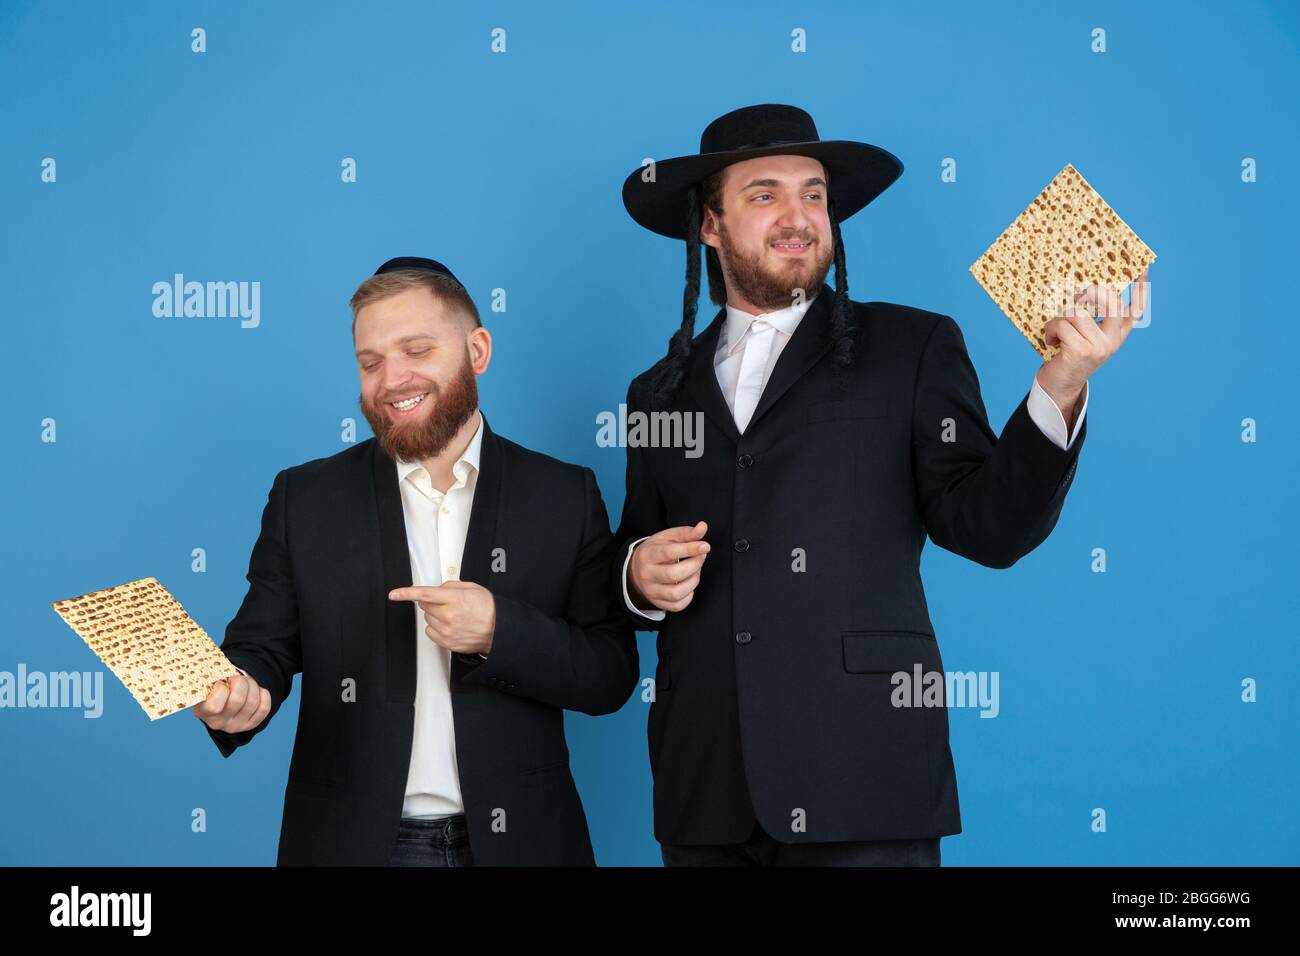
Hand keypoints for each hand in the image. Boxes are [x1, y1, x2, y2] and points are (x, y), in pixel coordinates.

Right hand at [193, 673, 270, 733]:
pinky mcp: (251, 724)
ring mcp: (236, 726)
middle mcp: (218, 723)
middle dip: (240, 681)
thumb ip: (210, 677)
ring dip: (252, 685)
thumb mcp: (207, 681)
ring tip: (245, 682)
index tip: (220, 682)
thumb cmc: (213, 686)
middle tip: (235, 678)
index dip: (220, 689)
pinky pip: (264, 708)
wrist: (222, 698)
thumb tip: (217, 665)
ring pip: (253, 702)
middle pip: (238, 700)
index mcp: (203, 712)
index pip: (214, 706)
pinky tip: (254, 691)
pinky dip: (262, 694)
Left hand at [388, 581, 495, 655]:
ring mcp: (446, 630)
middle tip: (448, 604)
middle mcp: (449, 615)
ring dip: (435, 615)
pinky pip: (430, 631)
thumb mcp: (472, 588)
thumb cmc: (488, 609)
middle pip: (425, 606)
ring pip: (427, 618)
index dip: (406, 593)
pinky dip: (436, 627)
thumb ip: (451, 586)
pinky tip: (450, 625)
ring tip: (453, 616)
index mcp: (455, 599)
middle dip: (432, 602)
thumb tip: (438, 589)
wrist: (498, 630)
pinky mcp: (445, 642)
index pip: (425, 594)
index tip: (394, 594)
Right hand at [628, 521, 710, 612]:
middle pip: (673, 574)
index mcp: (648, 554)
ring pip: (676, 593)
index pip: (669, 552)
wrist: (636, 570)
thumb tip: (703, 527)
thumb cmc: (656, 551)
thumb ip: (686, 533)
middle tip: (701, 557)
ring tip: (695, 571)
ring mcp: (652, 591)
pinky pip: (677, 605)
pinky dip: (688, 595)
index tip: (705, 546)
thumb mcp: (667, 537)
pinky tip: (688, 584)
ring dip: (693, 581)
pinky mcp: (658, 603)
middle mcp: (647, 574)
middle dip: (694, 565)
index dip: (690, 549)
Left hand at [1037, 266, 1149, 418]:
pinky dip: (1051, 329)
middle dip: (1091, 292)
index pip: (1136, 310)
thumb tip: (1082, 289)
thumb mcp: (1084, 335)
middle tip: (1076, 295)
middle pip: (1111, 302)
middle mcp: (1113, 340)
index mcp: (1118, 334)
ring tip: (1054, 330)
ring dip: (1059, 318)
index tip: (1143, 268)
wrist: (1059, 386)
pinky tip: (1051, 341)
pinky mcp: (1082, 351)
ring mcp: (1100, 346)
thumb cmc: (1068, 354)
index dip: (1141, 289)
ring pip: (1078, 312)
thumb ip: (1090, 317)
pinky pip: (1063, 325)